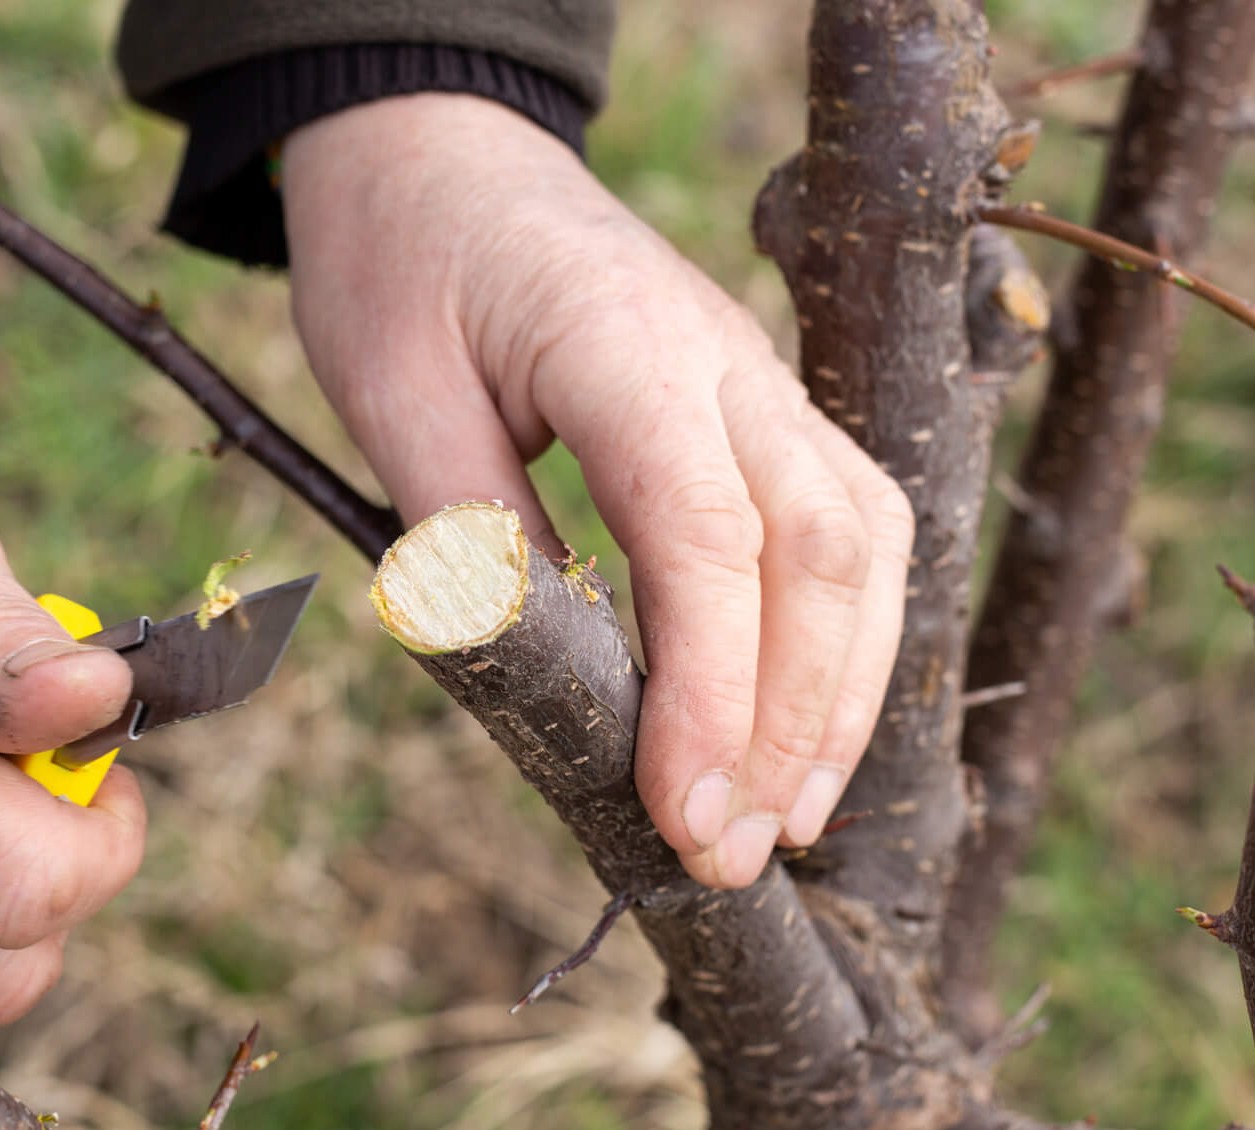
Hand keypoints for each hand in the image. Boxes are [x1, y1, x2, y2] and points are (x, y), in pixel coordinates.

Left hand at [282, 95, 912, 889]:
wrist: (442, 149)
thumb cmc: (403, 263)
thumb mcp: (388, 388)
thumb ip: (466, 527)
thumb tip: (543, 680)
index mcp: (628, 345)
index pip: (709, 539)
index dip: (711, 694)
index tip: (683, 816)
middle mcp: (731, 362)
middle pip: (826, 553)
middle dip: (795, 722)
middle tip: (734, 854)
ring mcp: (762, 383)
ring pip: (865, 545)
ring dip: (842, 695)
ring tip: (784, 820)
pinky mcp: (762, 415)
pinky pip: (847, 528)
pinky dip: (842, 641)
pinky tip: (801, 728)